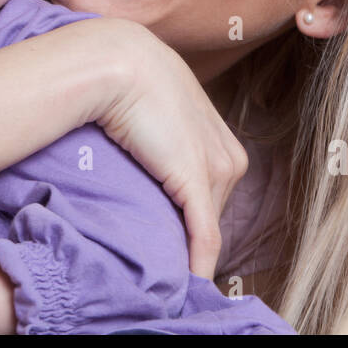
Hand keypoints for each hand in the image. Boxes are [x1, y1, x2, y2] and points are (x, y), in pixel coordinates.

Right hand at [92, 19, 248, 280]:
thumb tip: (141, 161)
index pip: (210, 200)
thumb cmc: (127, 80)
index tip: (170, 247)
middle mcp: (230, 158)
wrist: (117, 60)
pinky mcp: (197, 182)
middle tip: (159, 268)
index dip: (189, 225)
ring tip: (164, 282)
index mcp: (223, 142)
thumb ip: (159, 143)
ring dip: (187, 258)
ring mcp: (217, 171)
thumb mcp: (154, 115)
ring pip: (204, 232)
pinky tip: (187, 287)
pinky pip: (202, 238)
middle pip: (210, 218)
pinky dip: (196, 266)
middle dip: (187, 242)